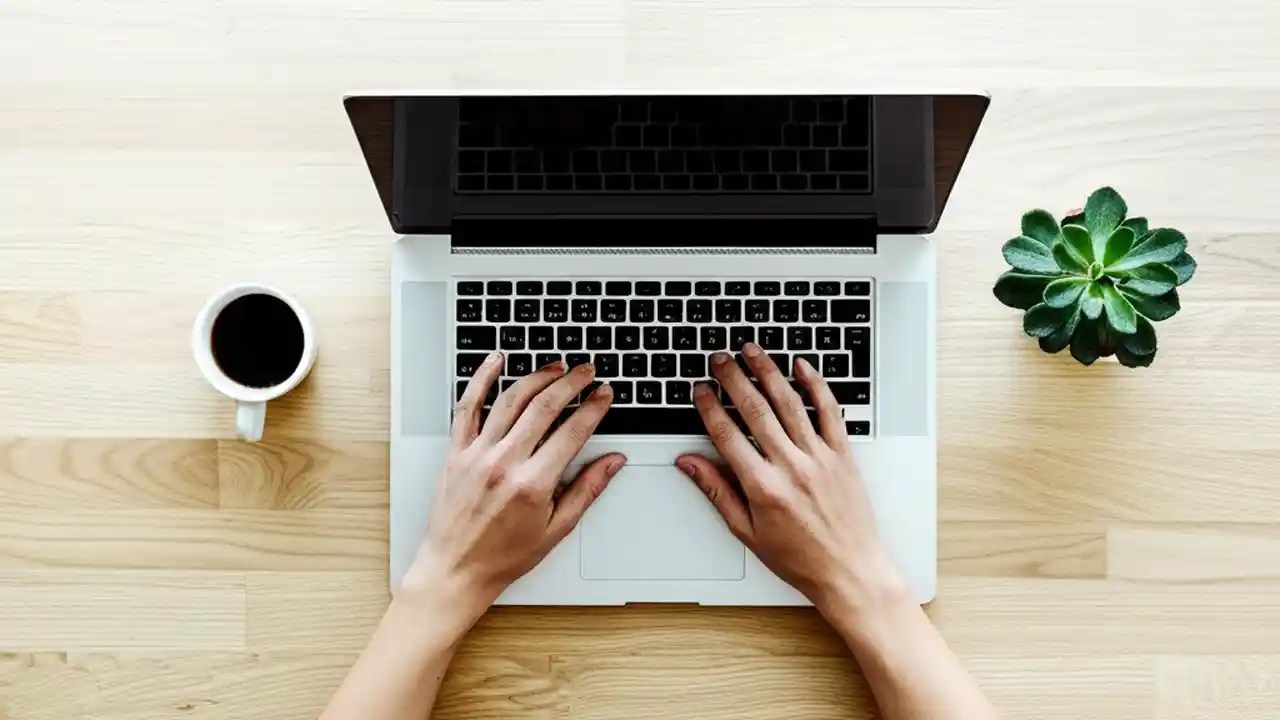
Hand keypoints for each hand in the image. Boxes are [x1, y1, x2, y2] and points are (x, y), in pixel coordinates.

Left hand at [402, 353, 624, 617]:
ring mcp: (476, 454)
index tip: (604, 394)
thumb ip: (587, 489)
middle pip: (543, 407)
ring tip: (556, 367)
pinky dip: (481, 379)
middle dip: (570, 383)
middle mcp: (504, 463)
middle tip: (586, 371)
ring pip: (510, 400)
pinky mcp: (456, 452)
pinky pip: (467, 406)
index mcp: (532, 484)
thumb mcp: (556, 529)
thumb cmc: (504, 556)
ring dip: (536, 377)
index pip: (572, 432)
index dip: (593, 407)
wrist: (455, 570)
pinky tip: (495, 361)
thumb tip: (613, 462)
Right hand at [677, 344, 908, 620]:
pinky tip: (803, 367)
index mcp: (763, 487)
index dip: (709, 407)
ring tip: (752, 351)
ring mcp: (820, 457)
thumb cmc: (800, 559)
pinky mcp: (843, 455)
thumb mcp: (747, 532)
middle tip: (720, 358)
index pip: (727, 435)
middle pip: (756, 410)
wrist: (850, 571)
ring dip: (768, 372)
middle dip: (734, 378)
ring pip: (790, 403)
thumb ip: (717, 492)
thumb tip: (690, 464)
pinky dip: (816, 385)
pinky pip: (829, 411)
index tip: (700, 390)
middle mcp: (791, 467)